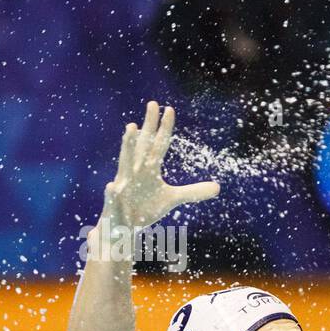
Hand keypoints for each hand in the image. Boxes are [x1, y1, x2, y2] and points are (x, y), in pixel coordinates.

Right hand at [102, 101, 218, 229]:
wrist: (122, 227)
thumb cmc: (144, 209)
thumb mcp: (172, 199)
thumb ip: (192, 191)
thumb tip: (218, 187)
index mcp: (148, 169)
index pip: (158, 146)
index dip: (164, 129)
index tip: (169, 109)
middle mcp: (134, 172)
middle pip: (142, 146)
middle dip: (148, 126)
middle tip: (153, 103)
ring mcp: (123, 187)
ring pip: (125, 164)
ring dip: (128, 146)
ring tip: (131, 127)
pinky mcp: (114, 205)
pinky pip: (113, 199)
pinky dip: (112, 193)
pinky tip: (112, 186)